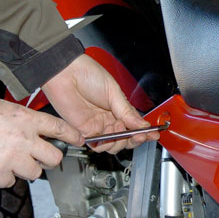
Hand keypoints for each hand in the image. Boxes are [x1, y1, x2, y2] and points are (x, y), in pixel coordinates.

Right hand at [0, 97, 80, 187]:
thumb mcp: (0, 107)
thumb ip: (20, 120)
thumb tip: (32, 130)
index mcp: (23, 118)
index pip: (58, 127)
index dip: (72, 135)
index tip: (79, 140)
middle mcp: (22, 138)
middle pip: (53, 158)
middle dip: (49, 159)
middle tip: (40, 157)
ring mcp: (11, 158)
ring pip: (34, 173)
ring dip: (25, 169)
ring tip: (10, 160)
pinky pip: (10, 181)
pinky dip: (4, 177)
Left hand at [42, 54, 158, 152]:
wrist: (65, 72)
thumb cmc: (86, 73)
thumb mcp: (113, 91)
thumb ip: (126, 111)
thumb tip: (142, 124)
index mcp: (117, 107)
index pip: (134, 125)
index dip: (144, 131)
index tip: (153, 134)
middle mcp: (108, 118)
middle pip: (125, 138)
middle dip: (134, 139)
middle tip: (139, 135)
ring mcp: (96, 125)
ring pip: (112, 144)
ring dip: (119, 141)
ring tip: (120, 129)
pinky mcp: (83, 131)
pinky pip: (96, 145)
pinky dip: (105, 144)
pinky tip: (109, 134)